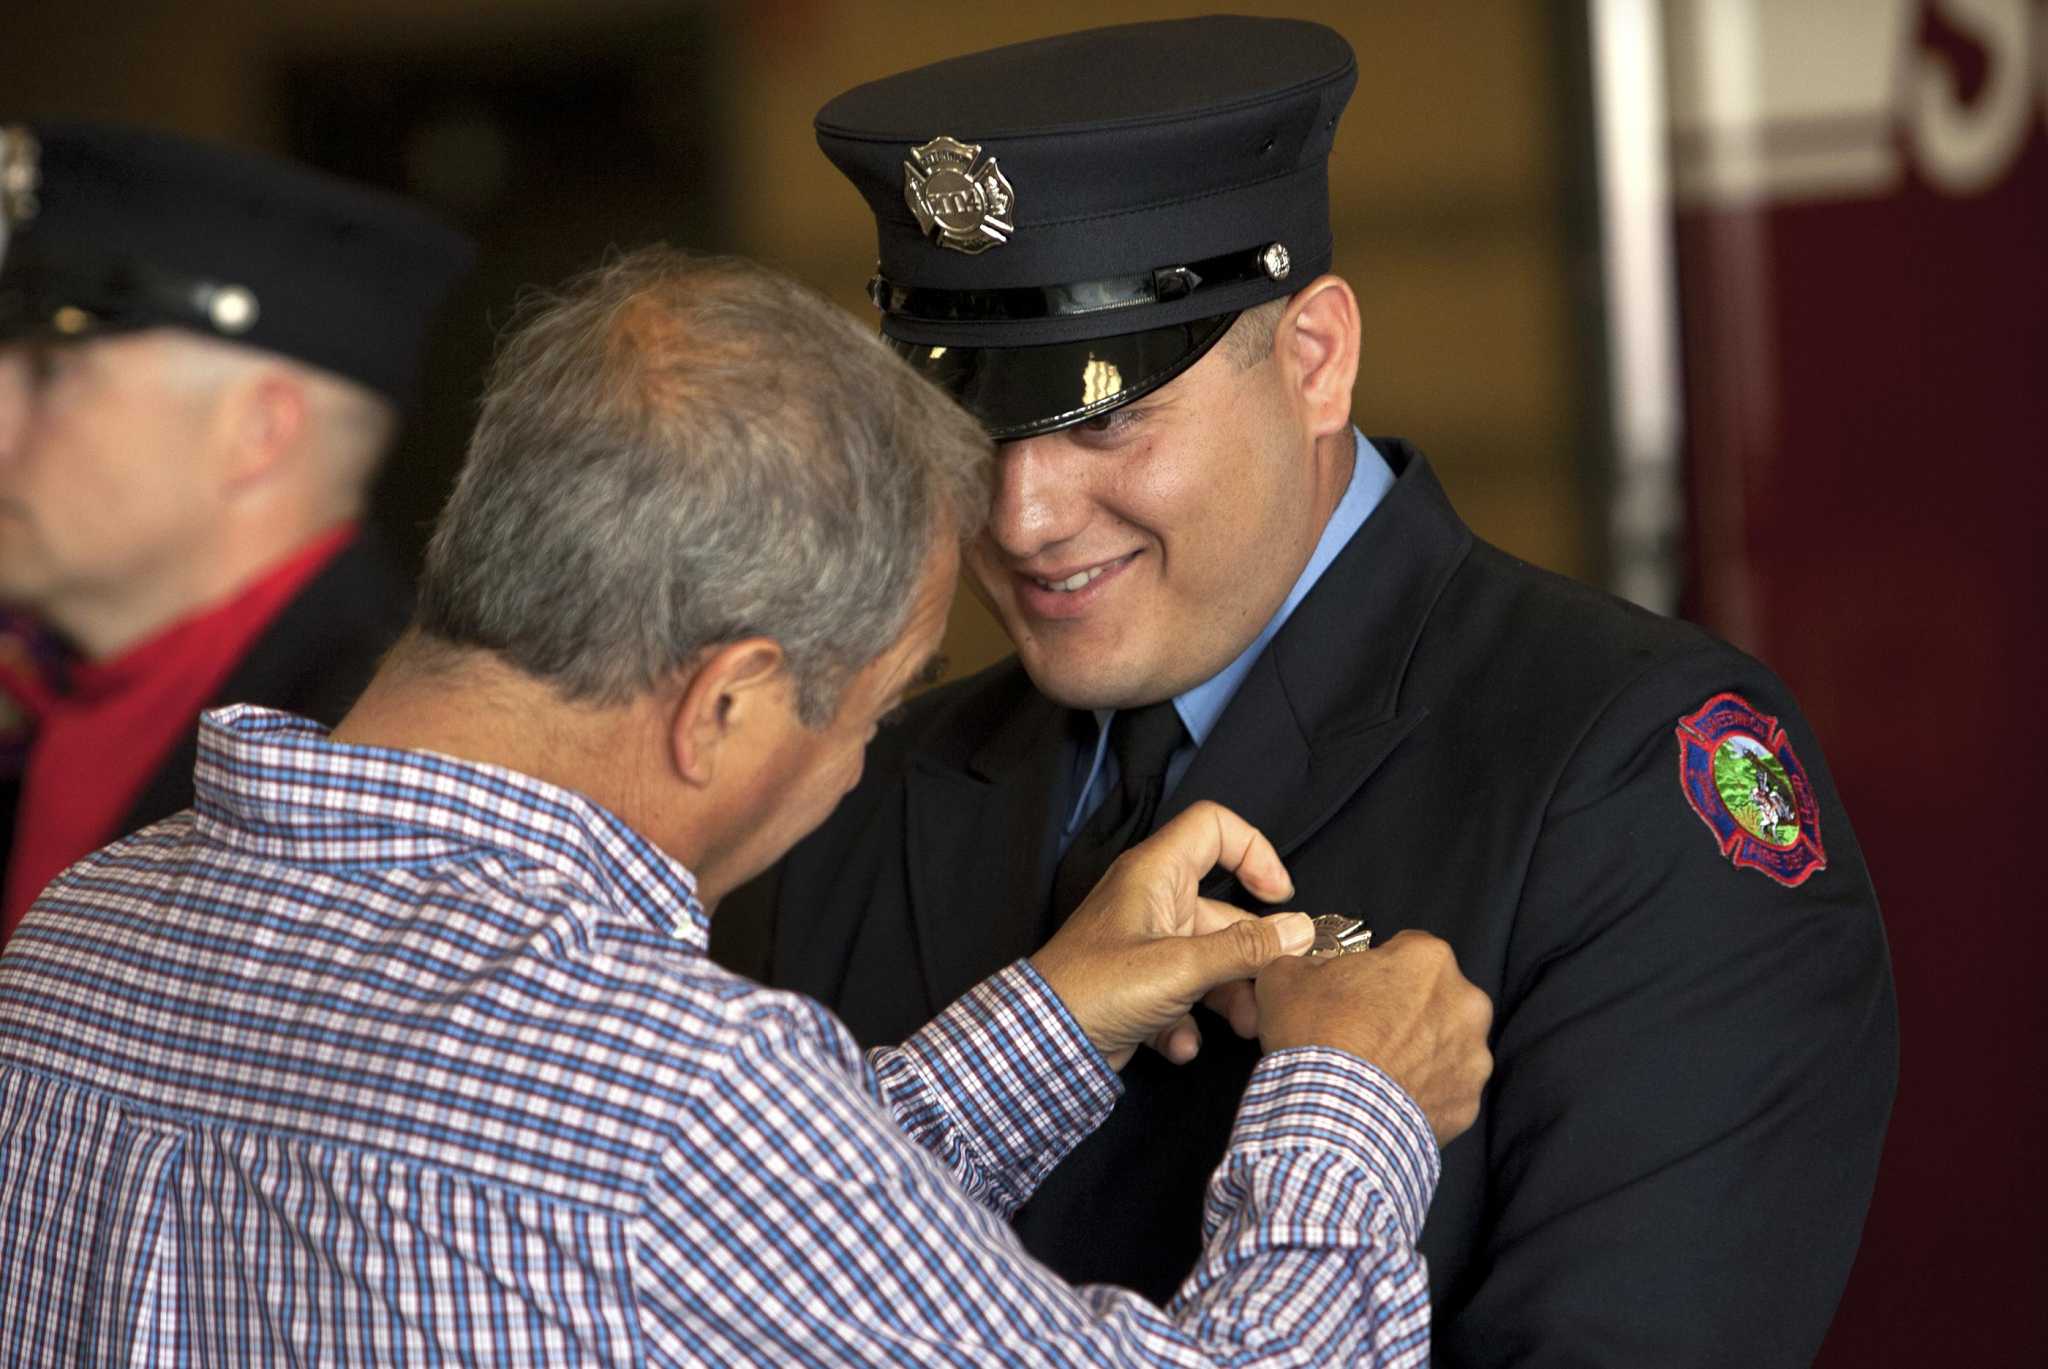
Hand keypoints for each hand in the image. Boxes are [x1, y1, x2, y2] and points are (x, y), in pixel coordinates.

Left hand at [1029, 801, 1315, 1070]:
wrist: (1041, 1044)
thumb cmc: (1097, 989)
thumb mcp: (1181, 967)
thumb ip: (1244, 949)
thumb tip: (1299, 930)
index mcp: (1156, 873)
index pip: (1213, 828)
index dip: (1253, 850)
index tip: (1279, 895)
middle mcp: (1152, 901)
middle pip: (1222, 910)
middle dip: (1251, 954)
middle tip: (1273, 988)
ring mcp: (1145, 944)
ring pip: (1208, 958)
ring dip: (1229, 995)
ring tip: (1245, 1027)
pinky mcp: (1139, 985)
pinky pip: (1182, 993)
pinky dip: (1188, 1021)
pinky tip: (1182, 1044)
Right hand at [1256, 930, 1494, 1144]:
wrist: (1331, 1115)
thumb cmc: (1317, 1036)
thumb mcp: (1287, 976)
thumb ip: (1310, 962)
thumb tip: (1313, 970)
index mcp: (1428, 959)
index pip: (1407, 949)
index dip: (1378, 968)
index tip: (1358, 989)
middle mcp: (1465, 1002)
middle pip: (1435, 997)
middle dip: (1407, 1010)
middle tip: (1365, 1030)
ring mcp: (1473, 1057)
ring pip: (1446, 1046)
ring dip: (1420, 1053)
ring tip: (1377, 1070)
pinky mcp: (1468, 1103)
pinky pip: (1445, 1092)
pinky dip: (1422, 1094)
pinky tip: (1388, 1100)